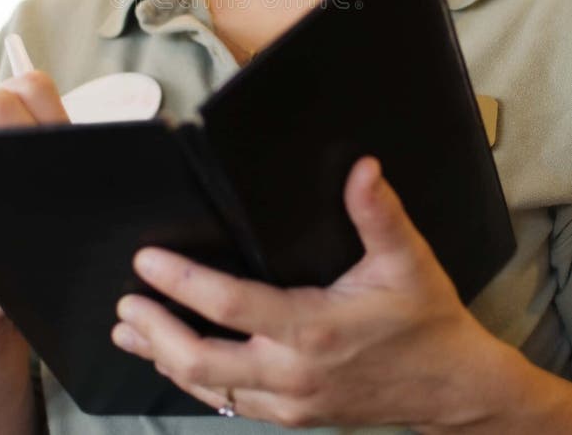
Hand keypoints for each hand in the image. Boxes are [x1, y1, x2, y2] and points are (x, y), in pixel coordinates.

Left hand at [112, 157, 513, 431]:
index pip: (229, 305)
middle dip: (156, 332)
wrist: (452, 387)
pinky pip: (232, 403)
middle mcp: (293, 371)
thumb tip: (362, 167)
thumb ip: (378, 213)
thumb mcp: (407, 259)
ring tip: (130, 334)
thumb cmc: (425, 319)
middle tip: (124, 306)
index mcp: (313, 327)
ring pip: (211, 388)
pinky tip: (177, 364)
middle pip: (202, 360)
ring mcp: (291, 400)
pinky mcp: (295, 414)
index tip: (146, 261)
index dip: (181, 281)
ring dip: (165, 358)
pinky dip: (197, 381)